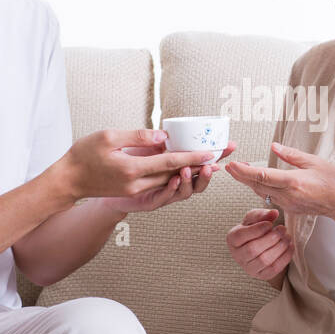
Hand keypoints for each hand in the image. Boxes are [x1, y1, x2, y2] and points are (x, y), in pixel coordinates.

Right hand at [48, 129, 223, 204]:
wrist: (68, 180)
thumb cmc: (84, 154)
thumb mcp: (108, 136)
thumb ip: (137, 136)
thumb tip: (163, 135)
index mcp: (132, 170)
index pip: (170, 163)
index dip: (193, 157)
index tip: (212, 152)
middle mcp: (138, 184)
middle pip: (178, 175)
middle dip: (203, 164)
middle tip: (224, 152)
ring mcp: (137, 191)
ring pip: (172, 182)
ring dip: (194, 171)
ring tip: (214, 160)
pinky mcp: (134, 192)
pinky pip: (162, 184)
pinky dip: (177, 176)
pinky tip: (189, 166)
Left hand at [99, 141, 237, 212]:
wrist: (103, 182)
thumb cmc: (124, 163)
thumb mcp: (146, 147)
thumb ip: (161, 142)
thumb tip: (176, 132)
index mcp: (177, 168)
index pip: (202, 161)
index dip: (217, 155)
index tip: (231, 146)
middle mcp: (175, 182)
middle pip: (200, 180)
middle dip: (210, 173)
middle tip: (213, 164)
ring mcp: (165, 193)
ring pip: (185, 192)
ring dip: (190, 181)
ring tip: (189, 169)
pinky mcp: (151, 202)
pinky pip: (164, 198)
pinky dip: (171, 189)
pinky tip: (174, 180)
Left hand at [225, 142, 334, 221]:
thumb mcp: (314, 162)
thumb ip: (291, 155)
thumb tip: (274, 147)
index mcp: (293, 182)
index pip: (262, 176)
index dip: (244, 171)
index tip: (232, 164)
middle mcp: (288, 196)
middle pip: (257, 186)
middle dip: (241, 176)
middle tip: (228, 166)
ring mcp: (288, 204)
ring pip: (262, 193)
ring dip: (250, 182)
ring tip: (239, 171)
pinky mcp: (290, 208)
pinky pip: (271, 198)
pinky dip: (261, 188)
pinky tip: (257, 181)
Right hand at [227, 208, 292, 281]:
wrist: (258, 246)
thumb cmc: (254, 229)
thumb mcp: (254, 218)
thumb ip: (262, 214)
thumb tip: (274, 213)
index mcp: (232, 239)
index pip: (241, 236)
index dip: (257, 229)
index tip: (270, 223)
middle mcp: (238, 256)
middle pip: (253, 249)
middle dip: (271, 238)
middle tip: (282, 229)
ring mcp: (249, 268)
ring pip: (264, 260)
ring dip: (279, 247)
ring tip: (287, 236)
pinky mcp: (262, 275)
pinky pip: (274, 269)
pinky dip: (285, 257)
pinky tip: (290, 246)